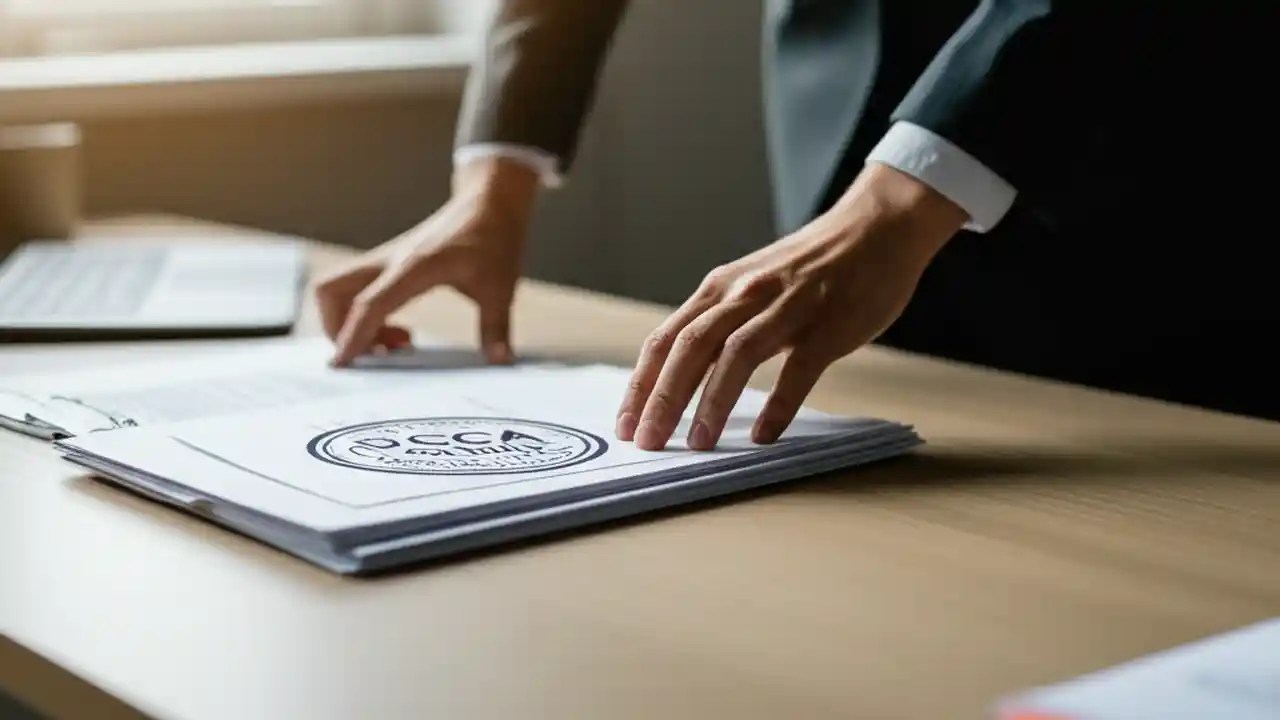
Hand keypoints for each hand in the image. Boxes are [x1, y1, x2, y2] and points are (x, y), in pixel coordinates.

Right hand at [316, 157, 539, 365]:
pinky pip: (356, 292)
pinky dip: (364, 316)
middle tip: (376, 354)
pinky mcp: (388, 266)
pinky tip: (400, 331)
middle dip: (337, 329)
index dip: (353, 334)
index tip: (341, 363)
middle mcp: (390, 261)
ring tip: (395, 343)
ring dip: (351, 324)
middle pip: (332, 290)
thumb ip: (497, 328)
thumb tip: (501, 361)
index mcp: (415, 266)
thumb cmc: (494, 240)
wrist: (489, 204)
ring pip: (338, 291)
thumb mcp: (501, 288)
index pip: (370, 303)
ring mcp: (385, 262)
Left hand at [616, 163, 967, 450]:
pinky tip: (765, 434)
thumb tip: (682, 376)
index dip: (641, 384)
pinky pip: (798, 368)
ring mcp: (788, 307)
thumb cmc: (812, 266)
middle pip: (690, 348)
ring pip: (736, 355)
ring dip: (711, 402)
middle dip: (662, 398)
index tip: (625, 425)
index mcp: (721, 288)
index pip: (666, 340)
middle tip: (646, 441)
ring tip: (698, 443)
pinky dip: (779, 403)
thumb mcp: (753, 287)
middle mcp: (746, 293)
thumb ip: (721, 325)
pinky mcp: (829, 323)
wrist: (878, 227)